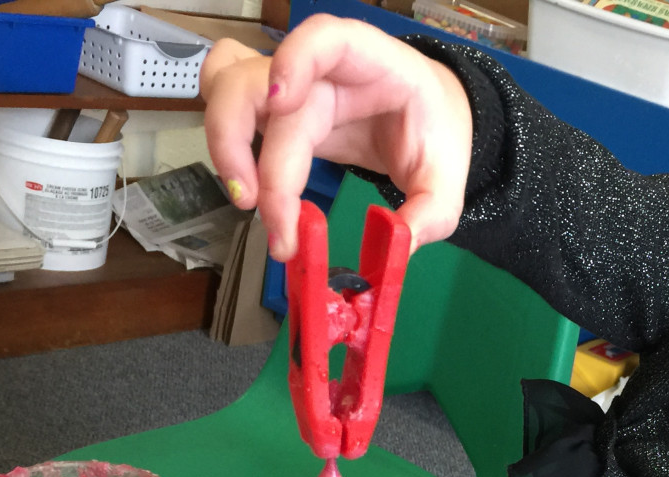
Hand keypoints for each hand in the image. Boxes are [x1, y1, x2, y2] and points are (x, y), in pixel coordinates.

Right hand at [201, 16, 473, 259]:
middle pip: (256, 82)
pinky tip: (243, 179)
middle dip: (243, 145)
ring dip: (224, 144)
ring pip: (226, 88)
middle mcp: (322, 70)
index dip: (294, 59)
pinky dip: (222, 135)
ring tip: (247, 200)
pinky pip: (226, 101)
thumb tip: (397, 245)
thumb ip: (430, 214)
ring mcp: (291, 86)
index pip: (324, 38)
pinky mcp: (275, 110)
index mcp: (373, 65)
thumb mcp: (446, 178)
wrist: (425, 118)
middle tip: (255, 205)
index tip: (281, 104)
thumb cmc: (432, 132)